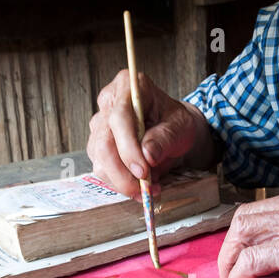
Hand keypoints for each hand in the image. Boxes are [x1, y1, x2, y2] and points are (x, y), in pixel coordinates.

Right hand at [86, 69, 213, 197]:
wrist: (172, 131)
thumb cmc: (176, 122)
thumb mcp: (180, 126)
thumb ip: (165, 139)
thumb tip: (147, 156)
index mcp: (128, 86)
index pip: (119, 118)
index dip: (128, 148)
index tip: (143, 171)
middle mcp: (108, 103)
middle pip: (103, 143)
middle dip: (122, 173)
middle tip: (144, 191)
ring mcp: (99, 125)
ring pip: (99, 161)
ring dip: (122, 182)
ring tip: (149, 188)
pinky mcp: (97, 145)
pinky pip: (102, 170)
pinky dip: (120, 183)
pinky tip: (140, 185)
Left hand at [218, 176, 278, 277]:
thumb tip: (278, 259)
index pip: (263, 207)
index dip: (243, 235)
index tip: (237, 258)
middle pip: (247, 216)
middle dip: (229, 248)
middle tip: (226, 275)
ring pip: (245, 233)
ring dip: (230, 262)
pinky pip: (257, 258)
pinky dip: (241, 275)